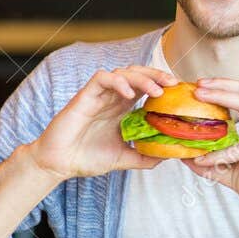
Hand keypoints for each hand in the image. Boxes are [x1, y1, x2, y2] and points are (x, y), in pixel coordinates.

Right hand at [28, 65, 177, 180]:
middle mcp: (113, 98)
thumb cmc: (87, 158)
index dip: (163, 85)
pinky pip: (102, 79)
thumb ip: (145, 156)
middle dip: (158, 75)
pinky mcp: (84, 97)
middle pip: (138, 74)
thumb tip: (169, 156)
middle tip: (173, 84)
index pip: (147, 87)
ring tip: (157, 90)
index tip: (179, 93)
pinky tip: (128, 94)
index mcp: (122, 108)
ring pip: (123, 72)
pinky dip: (118, 82)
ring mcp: (99, 96)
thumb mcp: (124, 158)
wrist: (59, 164)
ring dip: (142, 78)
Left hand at [185, 78, 238, 224]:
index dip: (227, 86)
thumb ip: (214, 162)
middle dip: (223, 84)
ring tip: (199, 98)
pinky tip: (202, 160)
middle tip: (198, 85)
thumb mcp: (235, 172)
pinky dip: (218, 153)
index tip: (203, 85)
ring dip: (222, 97)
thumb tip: (187, 158)